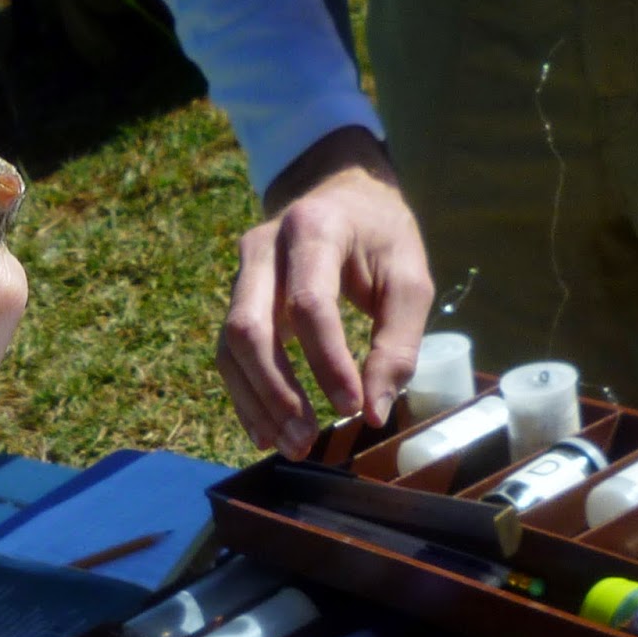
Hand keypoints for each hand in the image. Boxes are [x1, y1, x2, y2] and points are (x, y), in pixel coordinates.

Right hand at [216, 127, 434, 458]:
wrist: (341, 191)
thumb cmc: (381, 236)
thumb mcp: (409, 278)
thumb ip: (397, 343)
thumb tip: (373, 412)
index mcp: (314, 230)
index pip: (309, 303)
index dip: (327, 362)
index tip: (352, 408)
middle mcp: (264, 247)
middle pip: (250, 327)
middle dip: (276, 391)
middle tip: (307, 439)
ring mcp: (242, 271)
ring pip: (230, 345)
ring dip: (256, 402)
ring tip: (289, 445)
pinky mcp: (236, 297)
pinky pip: (228, 353)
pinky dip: (246, 395)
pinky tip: (268, 430)